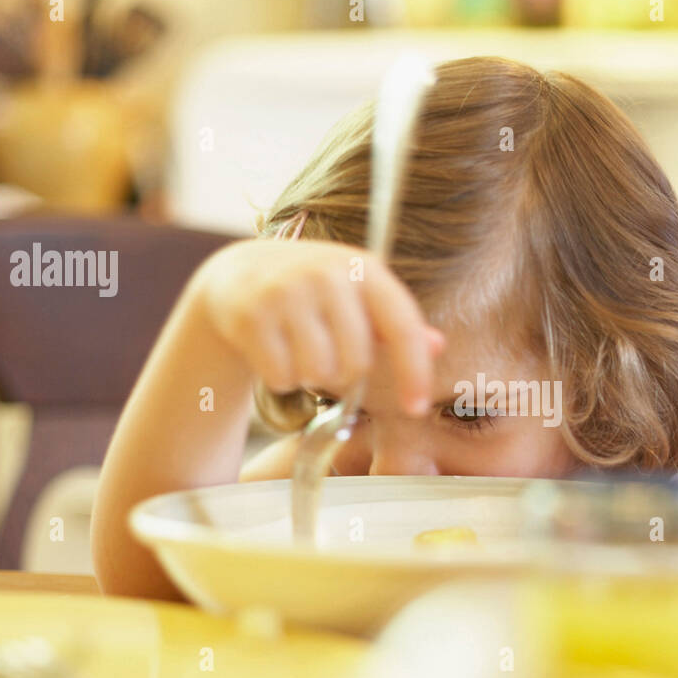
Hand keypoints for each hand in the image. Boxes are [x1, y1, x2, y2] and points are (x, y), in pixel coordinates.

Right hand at [189, 238, 442, 413]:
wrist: (240, 273)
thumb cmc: (313, 293)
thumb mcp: (358, 298)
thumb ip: (397, 325)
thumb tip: (437, 345)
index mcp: (364, 268)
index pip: (402, 326)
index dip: (414, 372)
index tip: (417, 408)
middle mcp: (327, 273)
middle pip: (357, 363)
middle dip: (344, 372)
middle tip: (325, 351)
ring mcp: (286, 291)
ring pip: (318, 374)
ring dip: (310, 376)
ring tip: (298, 348)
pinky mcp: (251, 314)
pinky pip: (281, 377)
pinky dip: (279, 378)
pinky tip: (272, 350)